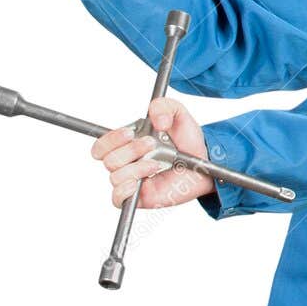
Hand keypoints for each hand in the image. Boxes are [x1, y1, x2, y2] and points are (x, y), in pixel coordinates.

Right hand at [90, 96, 211, 208]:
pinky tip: (139, 183)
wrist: (204, 160)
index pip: (101, 145)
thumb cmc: (187, 140)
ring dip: (136, 168)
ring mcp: (132, 180)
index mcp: (127, 144)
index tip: (130, 133)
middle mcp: (126, 162)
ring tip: (156, 164)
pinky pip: (117, 199)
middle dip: (131, 150)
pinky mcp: (140, 197)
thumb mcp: (178, 114)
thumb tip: (156, 120)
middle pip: (109, 160)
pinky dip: (124, 191)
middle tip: (151, 144)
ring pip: (115, 177)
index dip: (111, 139)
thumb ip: (163, 106)